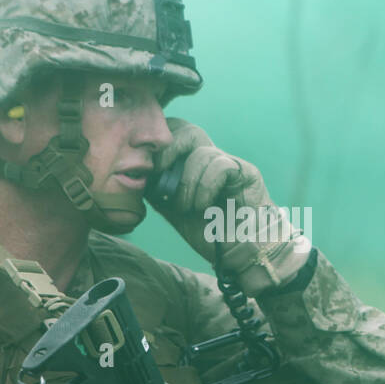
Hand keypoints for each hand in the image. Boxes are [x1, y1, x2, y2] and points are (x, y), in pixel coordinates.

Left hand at [151, 118, 309, 294]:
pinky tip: (203, 206)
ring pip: (201, 150)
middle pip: (188, 129)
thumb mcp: (174, 210)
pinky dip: (205, 187)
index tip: (148, 170)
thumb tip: (138, 173)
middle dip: (168, 149)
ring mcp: (230, 163)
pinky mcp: (246, 173)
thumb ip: (157, 190)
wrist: (241, 253)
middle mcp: (211, 159)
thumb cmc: (211, 233)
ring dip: (187, 182)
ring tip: (186, 207)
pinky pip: (221, 165)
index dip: (158, 144)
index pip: (175, 134)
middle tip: (159, 172)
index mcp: (193, 165)